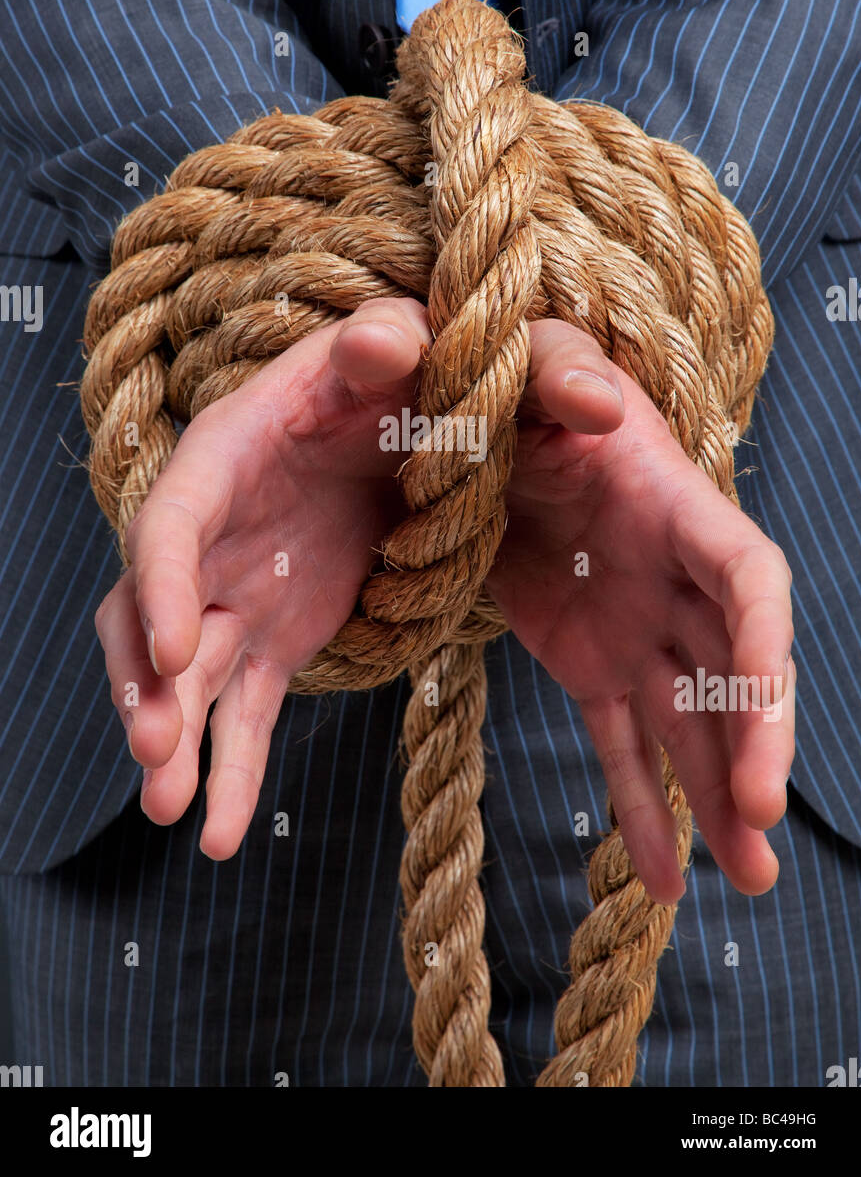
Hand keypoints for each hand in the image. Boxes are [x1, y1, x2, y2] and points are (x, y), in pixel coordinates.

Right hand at [95, 298, 431, 859]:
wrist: (398, 427)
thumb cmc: (385, 381)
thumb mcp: (391, 352)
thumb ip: (386, 344)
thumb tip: (393, 342)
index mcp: (224, 459)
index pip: (169, 521)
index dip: (157, 580)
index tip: (166, 644)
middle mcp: (210, 537)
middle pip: (145, 613)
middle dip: (141, 681)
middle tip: (155, 746)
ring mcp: (232, 598)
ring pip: (181, 680)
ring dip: (171, 740)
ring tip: (172, 812)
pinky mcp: (268, 643)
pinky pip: (239, 716)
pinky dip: (228, 772)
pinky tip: (219, 838)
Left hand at [485, 320, 794, 905]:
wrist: (463, 430)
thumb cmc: (505, 381)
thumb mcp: (527, 360)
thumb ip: (559, 370)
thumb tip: (596, 401)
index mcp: (671, 504)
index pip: (747, 577)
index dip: (765, 642)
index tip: (769, 707)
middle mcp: (671, 576)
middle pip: (734, 669)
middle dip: (755, 742)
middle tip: (758, 823)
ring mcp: (636, 628)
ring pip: (690, 725)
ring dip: (718, 799)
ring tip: (747, 883)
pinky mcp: (589, 664)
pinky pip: (620, 745)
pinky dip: (637, 809)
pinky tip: (657, 880)